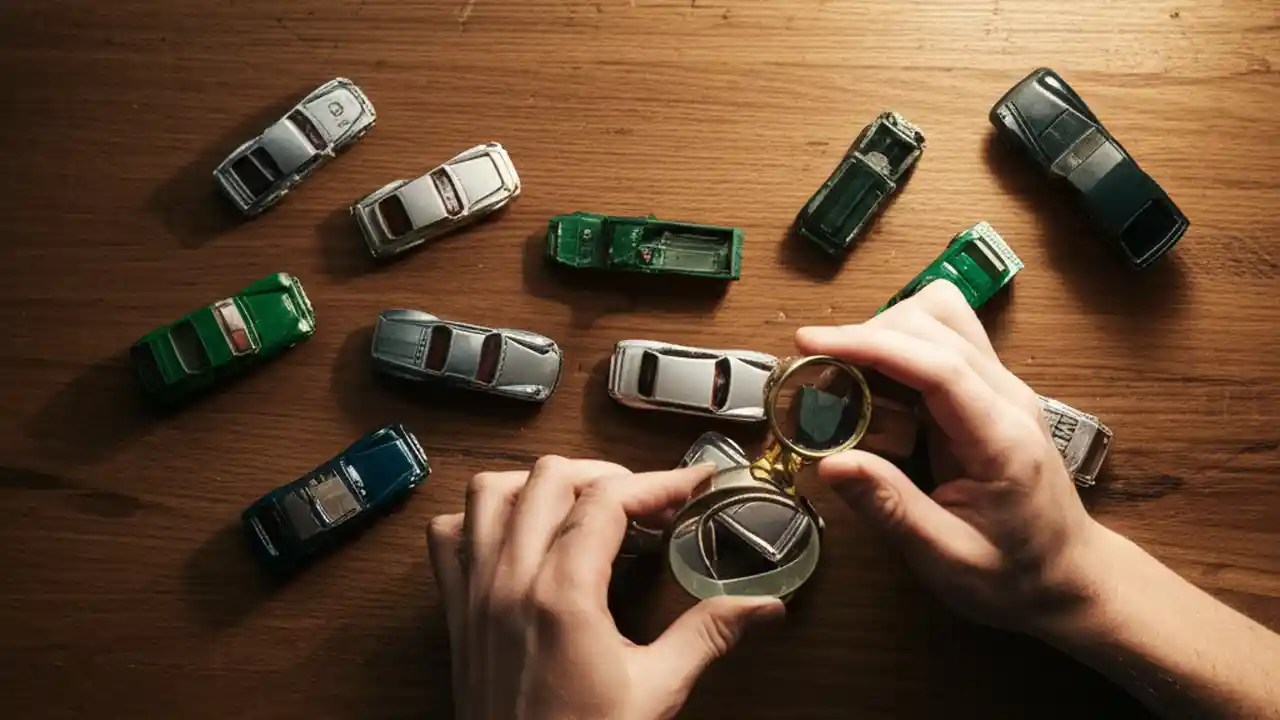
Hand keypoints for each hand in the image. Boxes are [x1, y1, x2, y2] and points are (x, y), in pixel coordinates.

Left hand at [426, 457, 784, 719]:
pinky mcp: (456, 612)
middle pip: (550, 478)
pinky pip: (447, 536)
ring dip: (537, 483)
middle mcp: (510, 580)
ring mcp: (475, 592)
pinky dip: (477, 517)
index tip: (691, 483)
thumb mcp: (655, 691)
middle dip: (606, 476)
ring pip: (489, 491)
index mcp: (562, 594)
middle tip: (647, 501)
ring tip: (581, 502)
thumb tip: (762, 606)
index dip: (658, 481)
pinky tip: (515, 531)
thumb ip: (707, 635)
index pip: (608, 500)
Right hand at [795, 281, 1104, 637]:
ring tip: (846, 378)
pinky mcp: (988, 390)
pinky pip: (941, 342)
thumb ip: (889, 507)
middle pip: (936, 323)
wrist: (1072, 577)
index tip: (808, 341)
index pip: (936, 366)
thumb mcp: (947, 558)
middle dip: (867, 336)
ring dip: (885, 334)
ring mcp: (1002, 387)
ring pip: (941, 318)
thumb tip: (828, 465)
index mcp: (1001, 438)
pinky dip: (899, 348)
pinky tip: (874, 387)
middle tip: (817, 378)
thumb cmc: (1015, 575)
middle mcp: (1007, 396)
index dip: (869, 345)